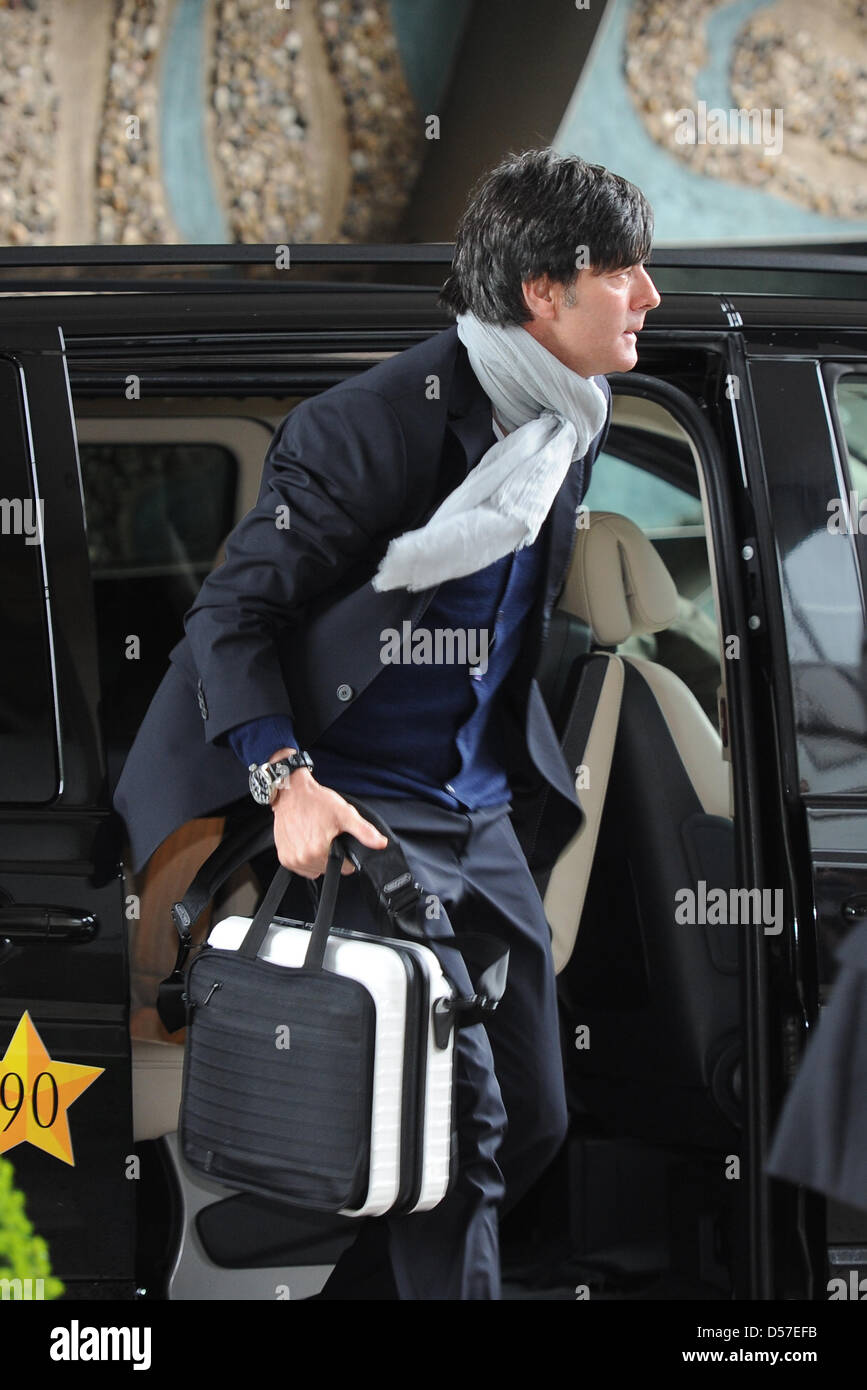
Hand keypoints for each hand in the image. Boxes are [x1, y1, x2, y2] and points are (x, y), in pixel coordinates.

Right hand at [270, 766, 387, 877]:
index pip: (345, 869)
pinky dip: (306, 858)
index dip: (347, 854)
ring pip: (316, 870)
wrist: (291, 793)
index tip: (340, 839)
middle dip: (332, 854)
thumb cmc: (316, 801)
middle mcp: (304, 858)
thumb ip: (364, 831)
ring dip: (318, 858)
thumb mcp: (345, 813)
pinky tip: (305, 841)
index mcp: (320, 850)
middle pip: (329, 869)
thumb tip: (381, 843)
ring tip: (316, 836)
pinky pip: (302, 867)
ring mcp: (292, 860)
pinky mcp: (284, 858)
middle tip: (327, 834)